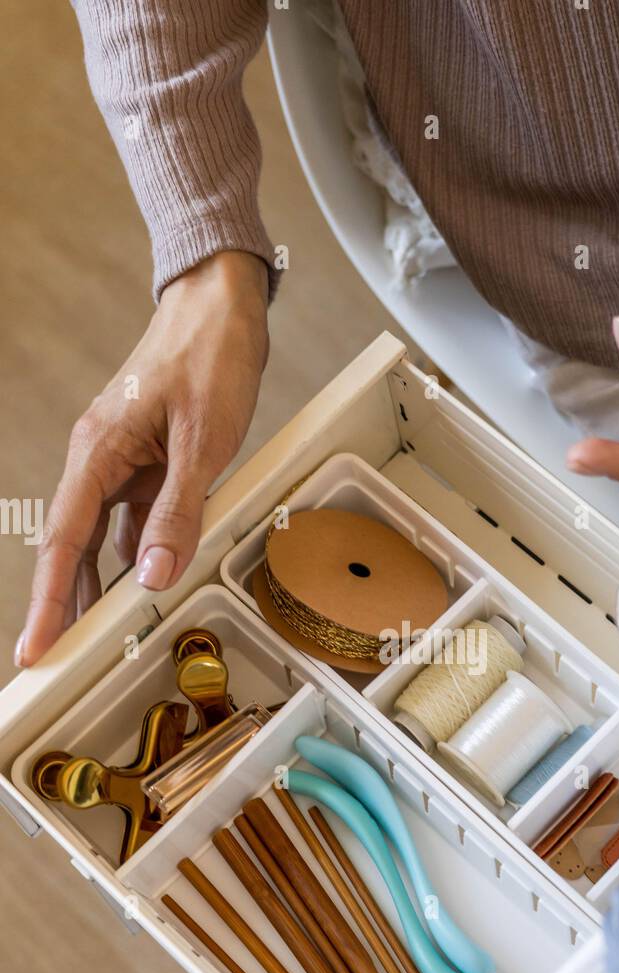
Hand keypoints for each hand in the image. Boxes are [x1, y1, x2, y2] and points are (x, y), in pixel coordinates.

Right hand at [16, 251, 268, 666]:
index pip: (65, 543)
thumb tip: (152, 575)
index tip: (36, 645)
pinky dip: (137, 555)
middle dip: (62, 605)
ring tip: (95, 637)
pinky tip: (144, 582)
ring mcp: (123, 463)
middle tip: (55, 658)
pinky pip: (134, 521)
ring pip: (103, 539)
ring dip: (100, 586)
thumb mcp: (202, 442)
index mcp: (98, 452)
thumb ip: (177, 512)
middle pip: (73, 549)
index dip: (48, 601)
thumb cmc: (209, 359)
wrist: (221, 307)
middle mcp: (100, 461)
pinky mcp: (148, 464)